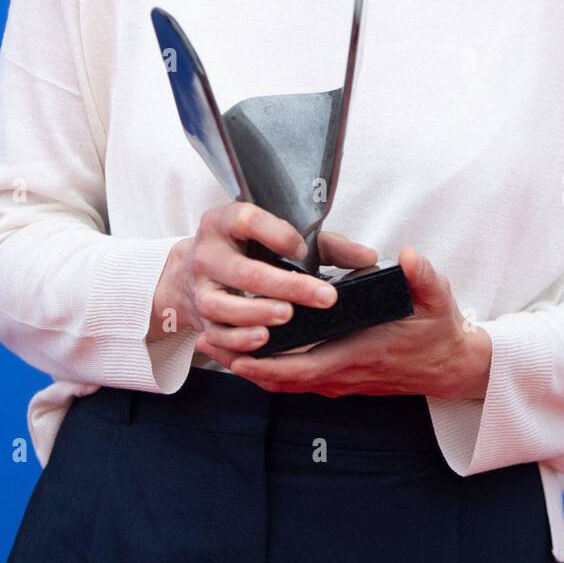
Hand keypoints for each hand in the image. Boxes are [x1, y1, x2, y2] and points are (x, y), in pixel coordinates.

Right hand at [146, 202, 376, 352]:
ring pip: (222, 305)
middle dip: (285, 286)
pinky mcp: (201, 319)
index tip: (302, 249)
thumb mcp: (284, 238)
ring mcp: (201, 288)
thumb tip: (368, 258)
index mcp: (226, 222)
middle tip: (323, 297)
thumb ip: (327, 247)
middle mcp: (208, 253)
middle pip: (243, 270)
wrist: (195, 273)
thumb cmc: (252, 250)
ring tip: (287, 317)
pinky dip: (238, 340)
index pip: (247, 220)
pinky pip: (216, 334)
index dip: (276, 234)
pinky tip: (263, 341)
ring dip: (257, 314)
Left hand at [196, 246, 492, 401]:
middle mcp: (345, 373)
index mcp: (361, 352)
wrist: (451, 364)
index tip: (238, 350)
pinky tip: (248, 354)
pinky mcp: (341, 378)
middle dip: (244, 364)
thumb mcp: (437, 300)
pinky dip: (269, 370)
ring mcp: (342, 380)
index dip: (270, 362)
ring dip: (251, 368)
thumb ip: (423, 278)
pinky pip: (297, 380)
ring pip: (286, 382)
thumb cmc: (439, 330)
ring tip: (216, 347)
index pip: (307, 365)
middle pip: (284, 379)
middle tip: (208, 344)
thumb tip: (410, 258)